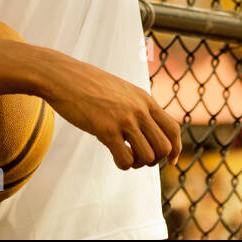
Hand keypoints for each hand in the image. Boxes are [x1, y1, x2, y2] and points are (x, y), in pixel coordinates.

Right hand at [40, 50, 180, 169]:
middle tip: (139, 157)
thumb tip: (146, 128)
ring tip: (125, 156)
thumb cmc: (91, 86)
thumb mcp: (123, 91)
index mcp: (145, 100)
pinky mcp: (106, 129)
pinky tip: (114, 157)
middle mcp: (139, 110)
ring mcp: (124, 119)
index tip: (170, 160)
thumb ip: (137, 106)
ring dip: (137, 163)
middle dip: (154, 159)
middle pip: (164, 147)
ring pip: (147, 156)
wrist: (65, 77)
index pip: (173, 129)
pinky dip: (123, 165)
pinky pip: (126, 159)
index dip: (175, 148)